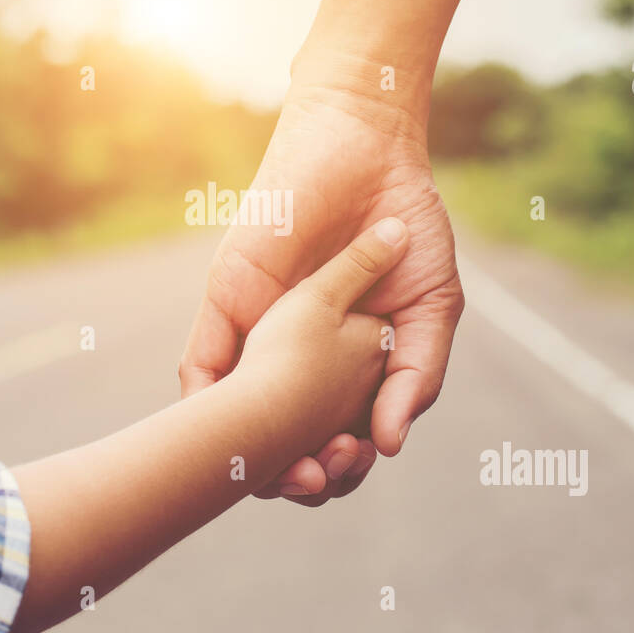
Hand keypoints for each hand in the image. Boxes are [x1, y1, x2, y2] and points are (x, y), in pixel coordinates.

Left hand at [179, 66, 463, 503]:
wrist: (371, 152)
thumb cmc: (409, 229)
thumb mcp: (432, 310)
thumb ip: (416, 375)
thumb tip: (392, 445)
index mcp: (342, 367)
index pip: (329, 437)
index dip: (334, 467)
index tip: (345, 474)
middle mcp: (294, 357)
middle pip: (277, 436)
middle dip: (289, 470)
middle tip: (312, 480)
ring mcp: (258, 331)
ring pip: (234, 411)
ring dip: (247, 449)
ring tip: (277, 469)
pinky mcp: (228, 300)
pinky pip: (202, 359)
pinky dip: (205, 401)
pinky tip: (218, 432)